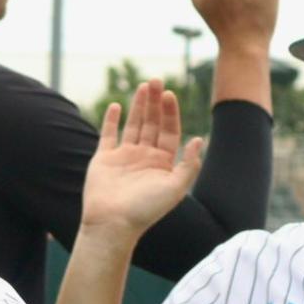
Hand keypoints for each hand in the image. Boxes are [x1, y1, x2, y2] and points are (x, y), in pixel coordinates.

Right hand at [78, 79, 204, 234]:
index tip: (169, 94)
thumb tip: (199, 139)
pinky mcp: (104, 159)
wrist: (113, 223)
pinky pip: (108, 135)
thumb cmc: (145, 209)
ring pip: (133, 125)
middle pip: (152, 123)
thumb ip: (189, 164)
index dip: (170, 112)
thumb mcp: (176, 188)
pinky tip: (117, 105)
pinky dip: (112, 120)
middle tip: (156, 80)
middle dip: (155, 102)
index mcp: (162, 163)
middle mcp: (144, 157)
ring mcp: (123, 157)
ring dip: (138, 106)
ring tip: (143, 86)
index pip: (169, 131)